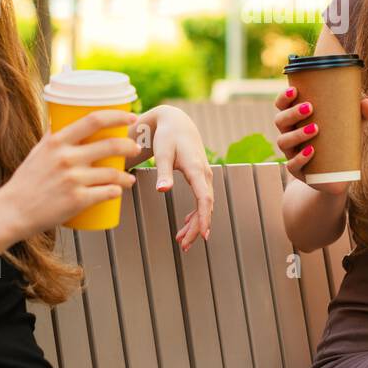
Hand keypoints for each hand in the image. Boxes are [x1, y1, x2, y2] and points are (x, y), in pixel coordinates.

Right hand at [0, 109, 140, 239]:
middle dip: (129, 146)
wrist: (12, 211)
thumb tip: (66, 119)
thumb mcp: (38, 152)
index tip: (131, 118)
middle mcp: (66, 158)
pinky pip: (107, 193)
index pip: (93, 120)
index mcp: (57, 142)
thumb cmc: (26, 181)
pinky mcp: (77, 200)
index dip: (117, 117)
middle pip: (110, 145)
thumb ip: (54, 136)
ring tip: (129, 178)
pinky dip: (117, 191)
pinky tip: (120, 191)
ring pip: (112, 172)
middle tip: (136, 149)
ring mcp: (73, 180)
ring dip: (126, 175)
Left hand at [143, 106, 213, 252]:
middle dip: (196, 228)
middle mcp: (204, 174)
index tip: (202, 235)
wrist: (177, 123)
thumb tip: (162, 190)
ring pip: (204, 205)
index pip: (204, 199)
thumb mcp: (163, 153)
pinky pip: (202, 200)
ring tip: (183, 240)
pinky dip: (196, 214)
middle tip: (184, 245)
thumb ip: (163, 173)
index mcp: (196, 169)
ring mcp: (204, 176)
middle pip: (205, 207)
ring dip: (195, 223)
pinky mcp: (200, 177)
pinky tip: (187, 223)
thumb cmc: (169, 137)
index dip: (204, 218)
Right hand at [274, 85, 367, 194]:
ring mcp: (292, 153)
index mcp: (296, 120)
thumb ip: (361, 112)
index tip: (294, 90)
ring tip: (315, 129)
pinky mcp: (299, 172)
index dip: (283, 98)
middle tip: (310, 108)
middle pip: (280, 121)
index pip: (282, 106)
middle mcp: (289, 134)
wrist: (338, 176)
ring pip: (283, 141)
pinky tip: (311, 151)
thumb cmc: (341, 141)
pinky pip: (292, 165)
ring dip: (297, 134)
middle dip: (292, 113)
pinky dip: (300, 158)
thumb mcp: (352, 125)